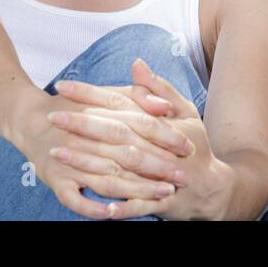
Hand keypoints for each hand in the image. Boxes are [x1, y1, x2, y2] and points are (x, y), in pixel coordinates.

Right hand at [11, 88, 181, 219]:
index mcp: (101, 112)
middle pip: (128, 153)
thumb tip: (164, 105)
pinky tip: (114, 213)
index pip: (140, 124)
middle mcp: (86, 136)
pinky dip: (93, 207)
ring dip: (137, 188)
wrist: (30, 118)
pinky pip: (75, 199)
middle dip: (158, 166)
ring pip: (108, 178)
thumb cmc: (78, 107)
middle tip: (182, 176)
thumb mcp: (109, 95)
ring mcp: (70, 160)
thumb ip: (139, 95)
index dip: (166, 135)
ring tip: (163, 194)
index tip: (189, 146)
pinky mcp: (56, 180)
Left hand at [50, 58, 232, 219]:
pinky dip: (115, 202)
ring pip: (118, 166)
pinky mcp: (159, 201)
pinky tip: (89, 197)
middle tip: (52, 115)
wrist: (214, 189)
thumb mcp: (185, 112)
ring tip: (57, 152)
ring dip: (86, 161)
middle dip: (82, 124)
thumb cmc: (196, 147)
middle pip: (115, 132)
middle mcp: (157, 146)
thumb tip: (136, 63)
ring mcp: (158, 175)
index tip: (63, 85)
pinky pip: (135, 203)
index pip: (119, 102)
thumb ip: (159, 88)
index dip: (90, 93)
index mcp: (160, 122)